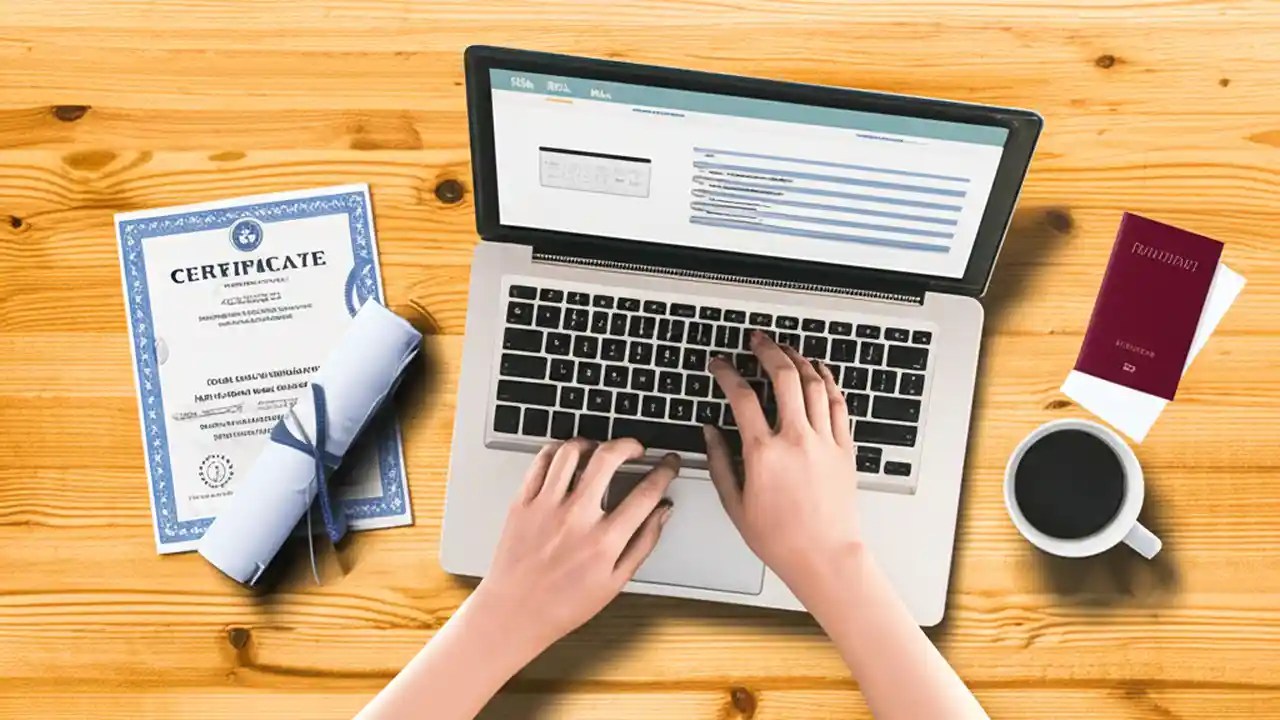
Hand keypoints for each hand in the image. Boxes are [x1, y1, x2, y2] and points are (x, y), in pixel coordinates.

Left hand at [469, 438, 677, 657]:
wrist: (514, 613)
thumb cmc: (564, 604)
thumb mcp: (615, 582)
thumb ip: (643, 543)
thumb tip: (663, 512)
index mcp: (604, 541)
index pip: (645, 492)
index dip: (664, 472)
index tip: (668, 464)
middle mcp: (575, 518)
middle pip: (608, 458)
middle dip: (630, 445)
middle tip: (635, 448)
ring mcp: (546, 507)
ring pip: (571, 452)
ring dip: (592, 443)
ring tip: (599, 449)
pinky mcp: (522, 503)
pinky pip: (541, 462)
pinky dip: (557, 451)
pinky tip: (567, 457)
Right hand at [705, 331, 860, 595]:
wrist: (826, 557)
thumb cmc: (781, 539)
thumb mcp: (736, 504)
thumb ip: (721, 463)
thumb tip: (711, 433)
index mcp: (764, 454)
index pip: (740, 397)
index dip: (726, 373)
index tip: (718, 365)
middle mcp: (796, 440)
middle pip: (783, 377)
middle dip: (767, 351)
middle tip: (756, 340)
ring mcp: (824, 441)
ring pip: (814, 383)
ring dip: (798, 359)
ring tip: (785, 348)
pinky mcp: (844, 448)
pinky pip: (838, 403)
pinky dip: (828, 381)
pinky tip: (819, 371)